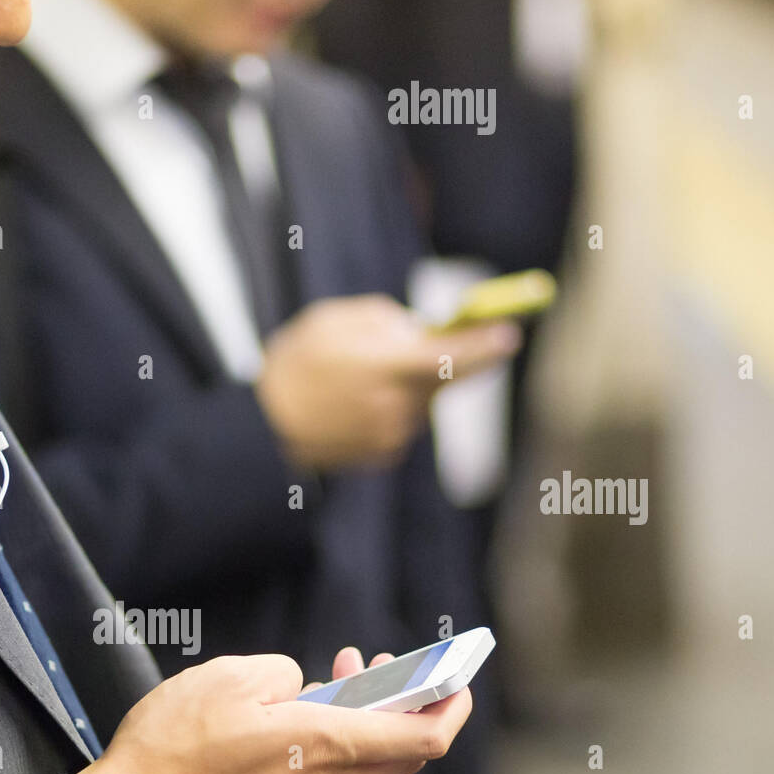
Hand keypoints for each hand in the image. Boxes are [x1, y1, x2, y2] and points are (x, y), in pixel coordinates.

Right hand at [78, 647, 470, 773]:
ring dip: (360, 720)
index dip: (452, 706)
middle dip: (407, 706)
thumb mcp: (227, 678)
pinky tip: (288, 718)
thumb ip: (280, 672)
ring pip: (358, 764)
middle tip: (385, 668)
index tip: (460, 679)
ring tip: (328, 676)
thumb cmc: (171, 750)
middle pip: (399, 754)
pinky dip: (328, 744)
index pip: (422, 737)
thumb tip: (297, 686)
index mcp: (324, 747)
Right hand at [254, 294, 521, 471]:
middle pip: (444, 379)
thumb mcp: (334, 319)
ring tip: (359, 379)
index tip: (509, 335)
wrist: (264, 426)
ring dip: (408, 385)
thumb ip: (385, 320)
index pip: (453, 355)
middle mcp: (395, 404)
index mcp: (386, 365)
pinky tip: (354, 404)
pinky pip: (404, 422)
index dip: (486, 345)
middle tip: (415, 347)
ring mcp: (391, 433)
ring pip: (422, 401)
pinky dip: (392, 408)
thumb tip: (420, 331)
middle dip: (440, 360)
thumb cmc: (296, 363)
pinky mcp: (383, 453)